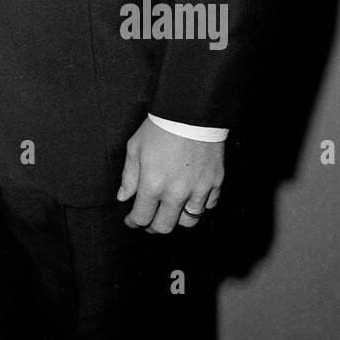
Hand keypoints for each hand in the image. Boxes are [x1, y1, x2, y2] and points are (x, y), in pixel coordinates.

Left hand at [117, 118, 222, 233]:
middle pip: (165, 226)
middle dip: (153, 227)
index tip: (132, 220)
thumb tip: (123, 197)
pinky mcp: (215, 183)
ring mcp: (198, 190)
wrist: (191, 113)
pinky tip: (190, 198)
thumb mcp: (135, 148)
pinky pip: (208, 205)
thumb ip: (129, 176)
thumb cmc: (160, 127)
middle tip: (149, 221)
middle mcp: (176, 193)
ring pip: (189, 221)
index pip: (142, 217)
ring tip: (170, 211)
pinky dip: (199, 205)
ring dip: (177, 219)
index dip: (134, 222)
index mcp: (153, 185)